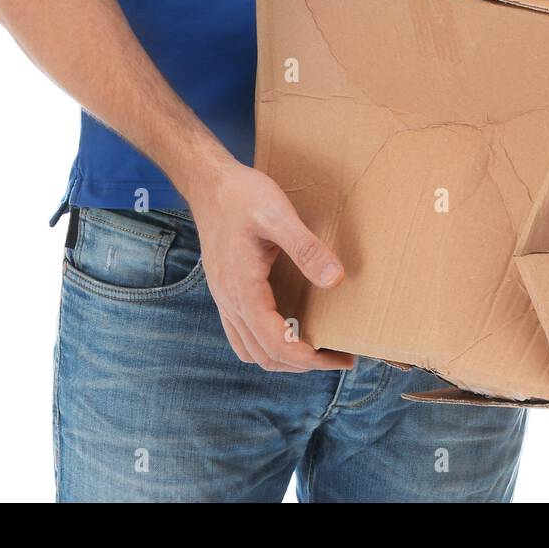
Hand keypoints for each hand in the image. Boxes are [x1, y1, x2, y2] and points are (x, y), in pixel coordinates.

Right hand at [180, 157, 355, 372]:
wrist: (209, 183)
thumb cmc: (242, 196)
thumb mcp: (279, 216)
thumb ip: (306, 249)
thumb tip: (335, 281)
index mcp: (244, 290)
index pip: (275, 344)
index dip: (309, 359)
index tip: (340, 358)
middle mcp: (230, 302)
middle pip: (264, 356)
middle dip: (302, 364)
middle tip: (339, 356)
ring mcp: (224, 299)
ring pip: (251, 349)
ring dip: (283, 358)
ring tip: (317, 349)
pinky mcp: (226, 290)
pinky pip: (242, 334)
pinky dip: (266, 344)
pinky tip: (288, 329)